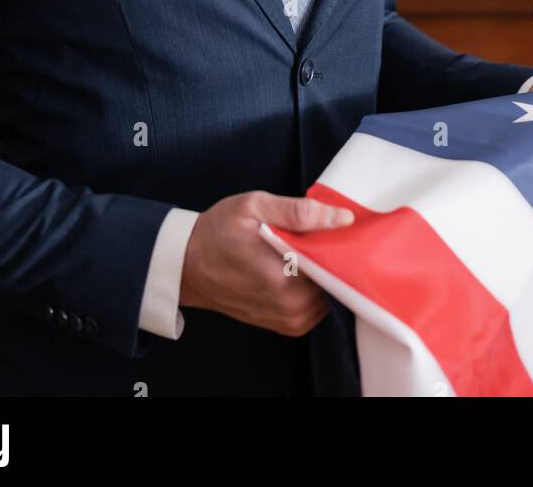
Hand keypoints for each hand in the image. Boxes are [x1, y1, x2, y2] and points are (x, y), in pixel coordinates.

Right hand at [179, 190, 353, 335]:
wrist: (188, 265)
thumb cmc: (218, 232)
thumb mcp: (255, 207)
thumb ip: (301, 212)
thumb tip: (343, 218)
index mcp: (285, 279)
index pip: (339, 264)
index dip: (345, 242)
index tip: (342, 225)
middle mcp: (291, 308)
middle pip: (338, 280)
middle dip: (336, 256)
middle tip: (324, 231)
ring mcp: (290, 321)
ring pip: (331, 293)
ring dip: (326, 271)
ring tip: (309, 246)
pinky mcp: (288, 326)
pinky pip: (319, 304)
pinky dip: (317, 285)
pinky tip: (301, 265)